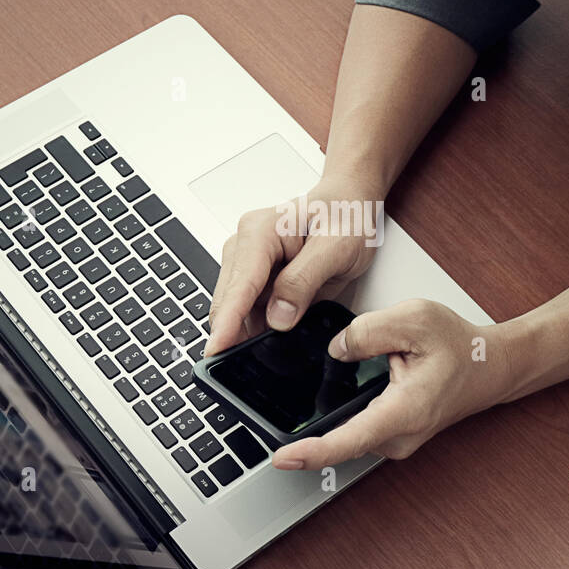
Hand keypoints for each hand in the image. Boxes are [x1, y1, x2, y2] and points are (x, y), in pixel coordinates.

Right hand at [205, 175, 381, 354]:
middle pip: (228, 303)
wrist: (351, 205)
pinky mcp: (256, 280)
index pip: (237, 285)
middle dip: (236, 334)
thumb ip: (304, 281)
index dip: (227, 321)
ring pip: (237, 311)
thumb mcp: (336, 247)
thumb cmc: (345, 216)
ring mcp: (248, 265)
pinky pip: (250, 311)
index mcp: (259, 233)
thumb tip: (279, 317)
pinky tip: (278, 335)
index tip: (217, 349)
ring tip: (275, 348)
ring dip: (251, 332)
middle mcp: (245, 248)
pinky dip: (261, 328)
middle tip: (253, 363)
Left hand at [271, 299, 511, 469]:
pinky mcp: (389, 437)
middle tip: (303, 397)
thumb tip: (336, 350)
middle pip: (339, 437)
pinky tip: (344, 387)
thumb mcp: (415, 318)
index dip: (312, 452)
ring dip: (332, 410)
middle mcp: (398, 436)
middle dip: (312, 422)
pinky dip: (341, 411)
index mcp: (404, 411)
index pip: (350, 439)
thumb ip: (368, 330)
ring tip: (348, 381)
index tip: (282, 458)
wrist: (490, 368)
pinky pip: (354, 428)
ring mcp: (394, 441)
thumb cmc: (460, 347)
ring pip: (345, 430)